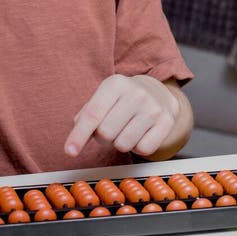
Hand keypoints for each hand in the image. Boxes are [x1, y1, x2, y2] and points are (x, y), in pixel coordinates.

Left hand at [64, 74, 179, 158]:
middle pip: (105, 133)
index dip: (79, 135)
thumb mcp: (103, 97)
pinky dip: (137, 147)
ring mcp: (153, 108)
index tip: (69, 151)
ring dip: (119, 143)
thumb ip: (87, 115)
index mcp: (115, 83)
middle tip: (109, 128)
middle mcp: (136, 93)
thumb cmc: (123, 98)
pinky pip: (143, 150)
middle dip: (102, 138)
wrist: (158, 93)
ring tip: (125, 129)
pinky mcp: (167, 122)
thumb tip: (76, 137)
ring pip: (123, 145)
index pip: (92, 114)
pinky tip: (140, 133)